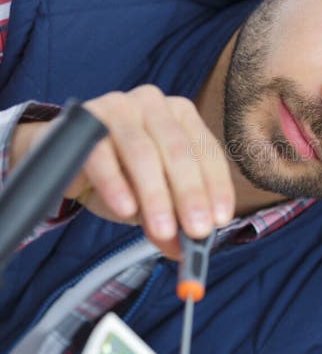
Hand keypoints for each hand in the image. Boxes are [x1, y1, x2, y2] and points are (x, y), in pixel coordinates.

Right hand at [9, 86, 234, 258]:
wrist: (71, 158)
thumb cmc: (123, 173)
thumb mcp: (153, 198)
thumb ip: (171, 218)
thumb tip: (183, 249)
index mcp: (181, 114)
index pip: (207, 151)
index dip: (216, 186)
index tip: (219, 219)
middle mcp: (154, 104)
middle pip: (178, 150)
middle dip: (189, 194)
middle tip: (196, 230)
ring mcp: (119, 108)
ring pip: (142, 152)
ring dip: (155, 195)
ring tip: (162, 230)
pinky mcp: (85, 120)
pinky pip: (102, 155)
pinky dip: (115, 185)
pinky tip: (125, 209)